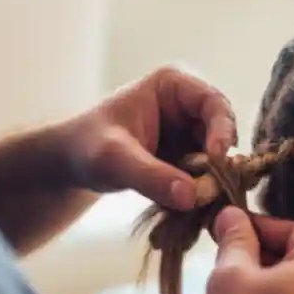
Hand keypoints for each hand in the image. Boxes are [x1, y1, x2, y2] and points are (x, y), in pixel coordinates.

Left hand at [61, 66, 236, 209]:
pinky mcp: (188, 159)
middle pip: (223, 132)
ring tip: (199, 204)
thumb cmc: (86, 147)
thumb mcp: (114, 159)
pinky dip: (202, 193)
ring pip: (218, 158)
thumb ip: (151, 176)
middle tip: (211, 191)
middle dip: (219, 163)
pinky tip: (190, 208)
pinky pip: (206, 176)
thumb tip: (192, 195)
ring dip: (212, 182)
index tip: (216, 160)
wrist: (71, 164)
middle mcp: (188, 106)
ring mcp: (190, 133)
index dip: (222, 129)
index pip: (213, 102)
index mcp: (173, 85)